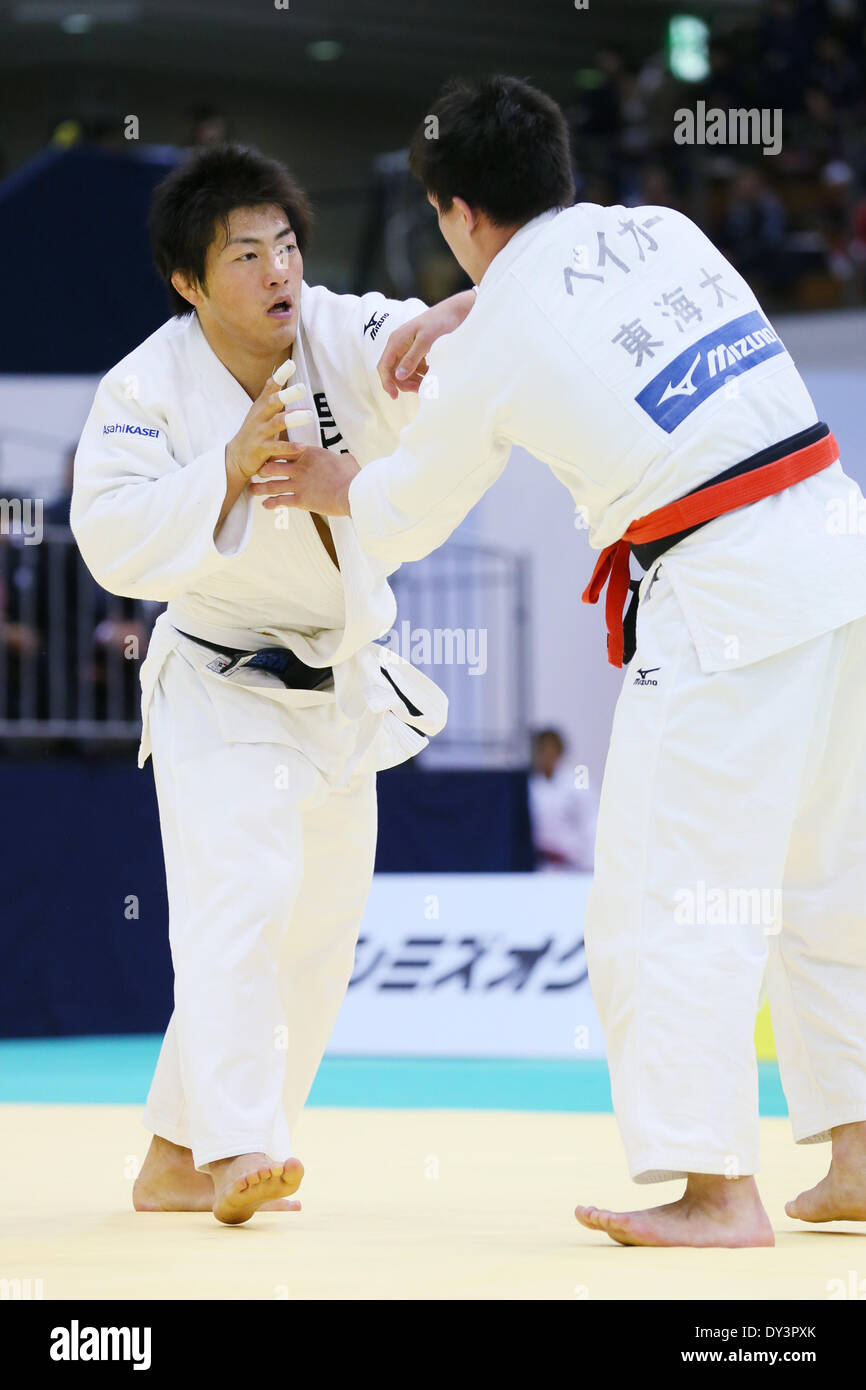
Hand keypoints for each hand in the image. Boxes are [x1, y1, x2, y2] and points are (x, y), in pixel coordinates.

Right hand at [225, 360, 312, 481]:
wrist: (235, 457)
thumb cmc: (253, 432)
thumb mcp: (258, 412)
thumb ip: (268, 396)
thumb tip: (275, 376)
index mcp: (261, 407)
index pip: (270, 387)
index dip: (280, 375)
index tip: (291, 364)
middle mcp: (260, 417)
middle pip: (273, 402)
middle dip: (287, 395)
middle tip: (302, 388)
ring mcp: (260, 433)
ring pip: (277, 423)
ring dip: (293, 418)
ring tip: (309, 415)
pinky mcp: (261, 450)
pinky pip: (277, 448)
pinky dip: (290, 447)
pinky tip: (303, 446)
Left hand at [248, 446, 360, 516]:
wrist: (351, 491)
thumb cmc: (352, 476)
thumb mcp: (347, 461)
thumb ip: (341, 458)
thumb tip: (345, 458)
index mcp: (309, 454)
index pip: (285, 449)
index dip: (274, 452)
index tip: (268, 455)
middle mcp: (299, 467)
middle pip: (272, 465)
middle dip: (262, 469)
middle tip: (256, 472)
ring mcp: (298, 484)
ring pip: (271, 484)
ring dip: (259, 488)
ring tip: (251, 490)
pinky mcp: (300, 500)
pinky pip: (280, 501)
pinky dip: (271, 503)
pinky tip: (265, 505)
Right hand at [377, 289, 474, 398]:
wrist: (455, 311)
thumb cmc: (440, 321)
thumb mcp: (426, 340)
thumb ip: (412, 358)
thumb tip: (399, 376)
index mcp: (396, 340)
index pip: (384, 366)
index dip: (387, 382)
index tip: (394, 397)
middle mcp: (400, 345)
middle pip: (394, 371)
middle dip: (404, 383)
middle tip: (421, 390)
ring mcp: (409, 348)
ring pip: (406, 372)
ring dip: (414, 380)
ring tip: (429, 384)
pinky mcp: (419, 351)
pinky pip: (416, 368)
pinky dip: (423, 374)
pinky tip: (433, 374)